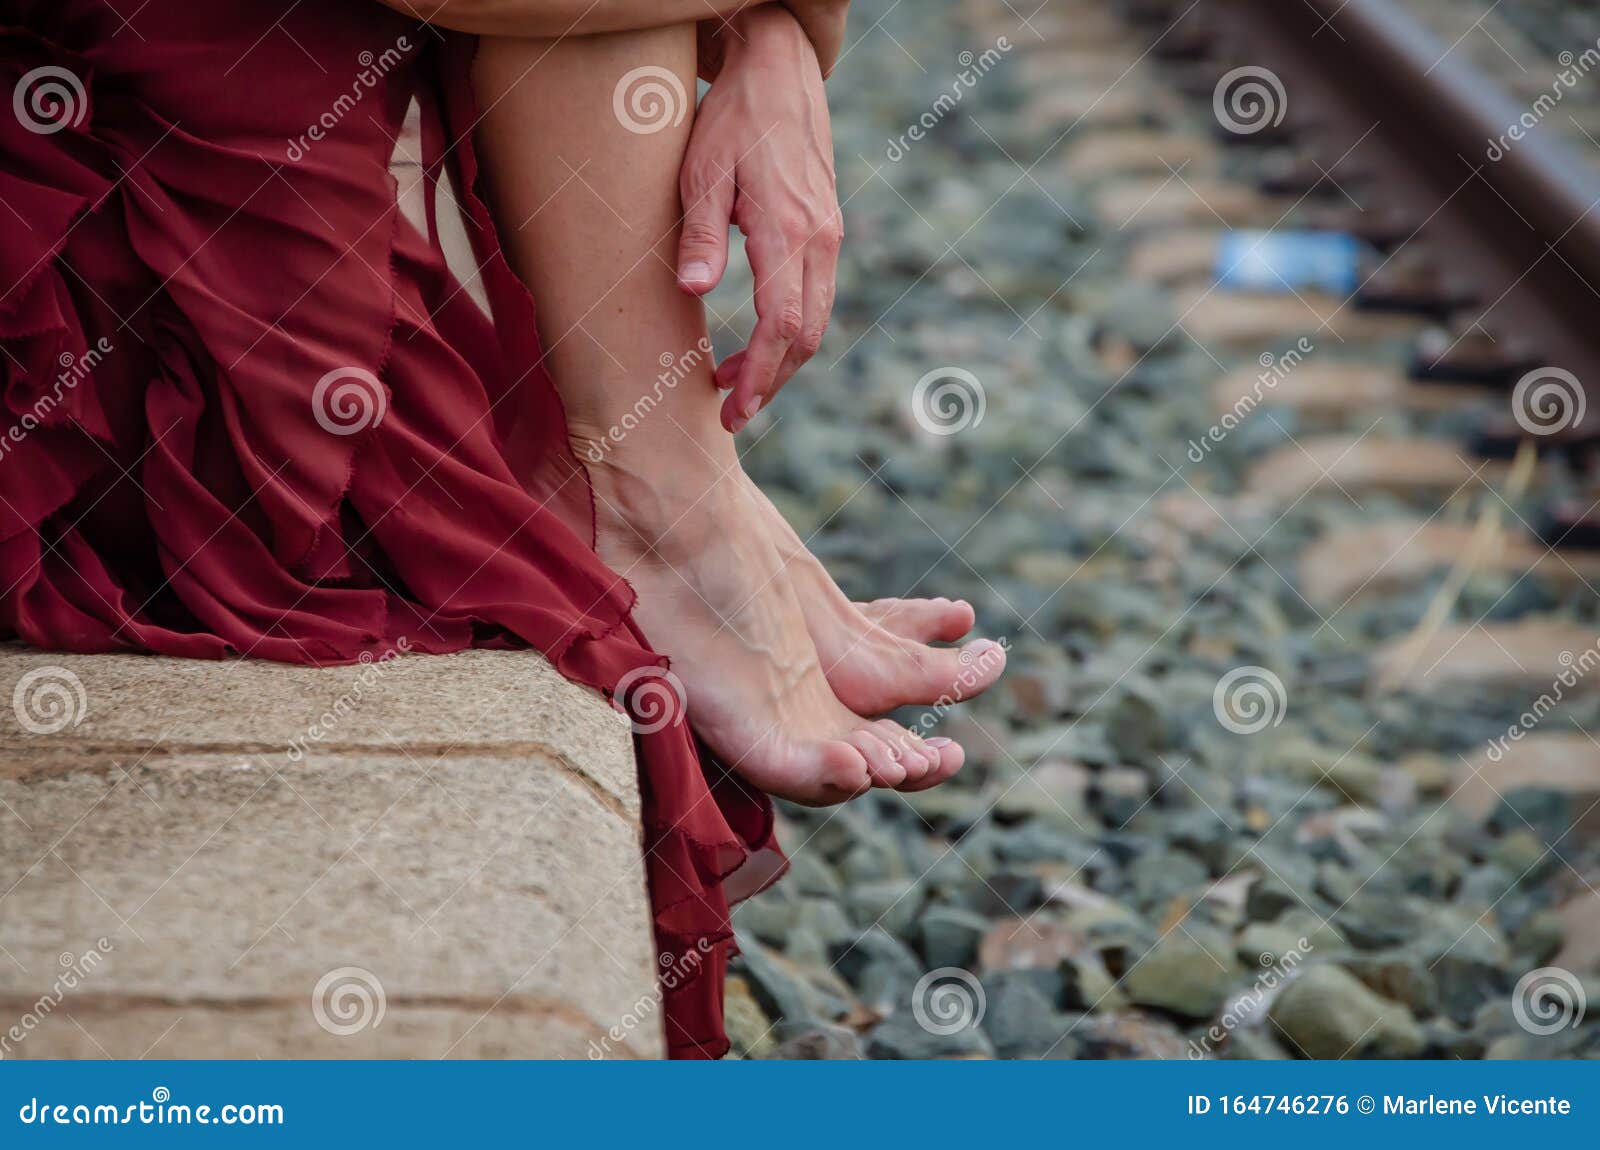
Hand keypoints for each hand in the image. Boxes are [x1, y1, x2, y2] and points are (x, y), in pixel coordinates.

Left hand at [678, 5, 842, 432]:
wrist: (779, 73)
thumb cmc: (733, 120)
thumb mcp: (701, 171)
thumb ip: (699, 234)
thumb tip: (695, 292)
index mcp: (788, 230)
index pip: (780, 326)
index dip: (758, 376)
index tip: (731, 409)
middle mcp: (819, 239)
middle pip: (806, 335)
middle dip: (772, 381)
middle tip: (732, 412)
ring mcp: (829, 235)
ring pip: (816, 320)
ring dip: (781, 360)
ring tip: (737, 380)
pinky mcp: (827, 230)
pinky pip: (816, 296)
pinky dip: (791, 330)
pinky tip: (759, 337)